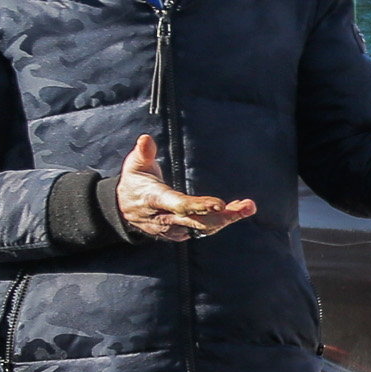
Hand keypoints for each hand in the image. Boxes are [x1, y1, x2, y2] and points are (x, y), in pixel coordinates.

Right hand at [116, 134, 256, 239]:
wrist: (122, 208)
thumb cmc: (134, 181)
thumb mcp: (135, 165)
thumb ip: (143, 153)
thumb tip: (146, 138)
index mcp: (155, 200)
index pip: (180, 205)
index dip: (200, 206)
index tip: (221, 204)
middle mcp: (166, 218)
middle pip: (199, 222)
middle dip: (225, 217)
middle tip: (248, 207)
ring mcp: (173, 229)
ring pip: (205, 227)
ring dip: (229, 218)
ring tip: (248, 207)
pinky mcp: (180, 233)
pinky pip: (203, 229)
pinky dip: (221, 220)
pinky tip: (238, 210)